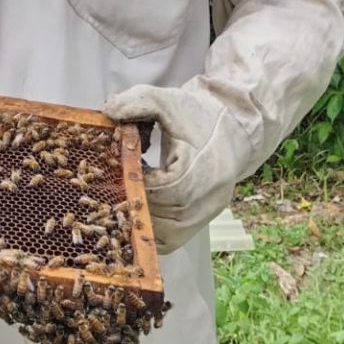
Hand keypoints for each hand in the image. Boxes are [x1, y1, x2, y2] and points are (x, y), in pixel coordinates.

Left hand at [103, 84, 251, 255]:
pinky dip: (149, 231)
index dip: (136, 184)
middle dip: (131, 204)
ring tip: (123, 198)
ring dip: (138, 219)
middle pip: (161, 218)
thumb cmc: (198, 115)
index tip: (117, 170)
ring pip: (163, 235)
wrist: (233, 129)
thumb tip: (110, 112)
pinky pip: (169, 242)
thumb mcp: (167, 101)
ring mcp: (205, 216)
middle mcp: (208, 200)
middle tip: (110, 189)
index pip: (163, 191)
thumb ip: (139, 102)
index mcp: (202, 171)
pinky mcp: (200, 224)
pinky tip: (136, 211)